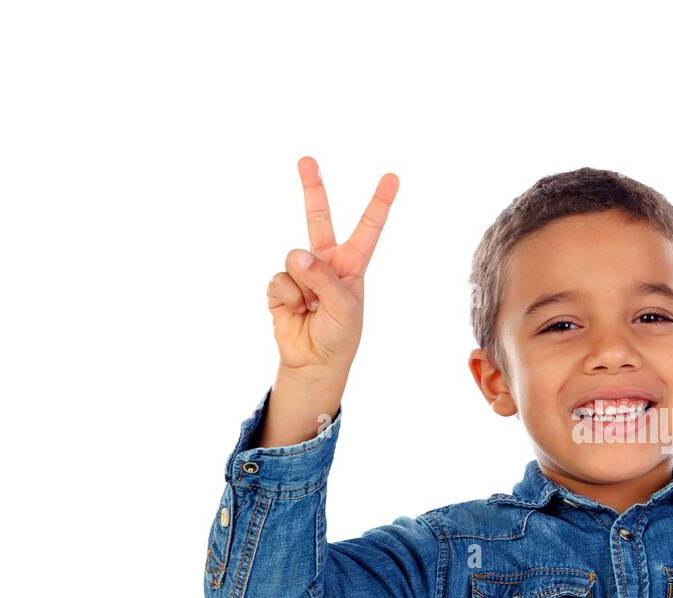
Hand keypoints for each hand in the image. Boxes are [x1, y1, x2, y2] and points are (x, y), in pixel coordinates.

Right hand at [266, 156, 398, 372]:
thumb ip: (323, 278)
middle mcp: (326, 262)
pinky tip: (295, 311)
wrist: (314, 362)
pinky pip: (279, 280)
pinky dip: (287, 298)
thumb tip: (297, 254)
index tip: (392, 177)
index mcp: (352, 264)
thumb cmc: (340, 335)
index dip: (379, 203)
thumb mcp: (344, 308)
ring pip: (295, 259)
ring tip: (310, 307)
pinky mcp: (279, 286)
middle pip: (318, 218)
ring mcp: (301, 272)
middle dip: (312, 188)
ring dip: (303, 287)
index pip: (368, 228)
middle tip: (306, 160)